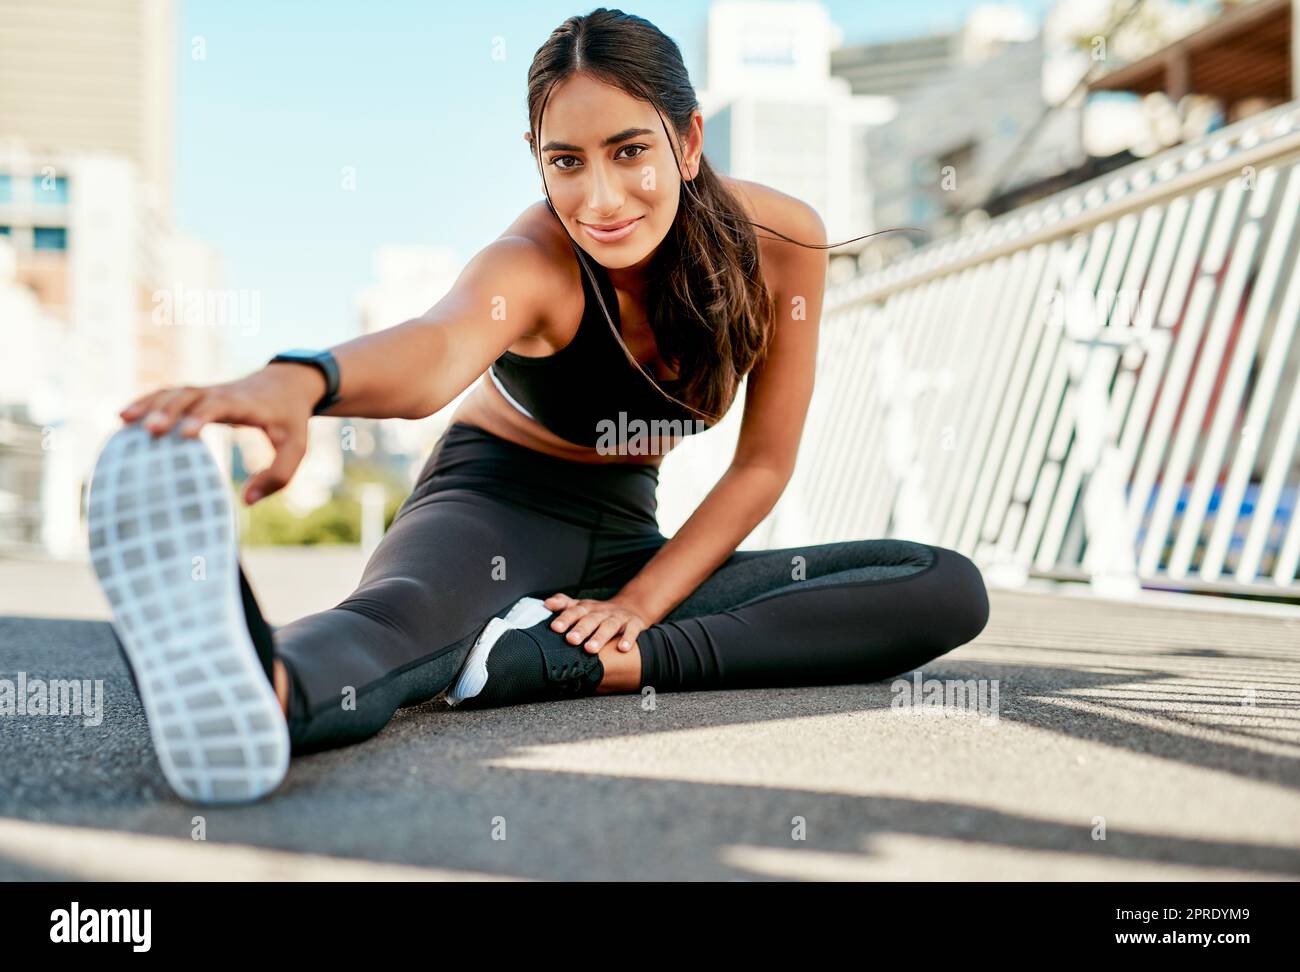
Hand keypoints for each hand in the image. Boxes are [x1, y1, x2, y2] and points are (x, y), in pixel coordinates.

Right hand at [117, 363, 325, 505]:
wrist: (286, 383)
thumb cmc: (290, 419)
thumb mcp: (296, 448)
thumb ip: (277, 476)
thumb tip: (246, 500)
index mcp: (246, 403)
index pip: (221, 405)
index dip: (202, 417)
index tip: (185, 434)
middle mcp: (222, 393)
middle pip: (191, 395)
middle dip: (170, 410)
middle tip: (149, 431)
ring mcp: (207, 391)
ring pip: (175, 391)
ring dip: (151, 403)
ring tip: (124, 420)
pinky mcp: (198, 394)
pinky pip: (169, 394)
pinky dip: (148, 401)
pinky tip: (126, 416)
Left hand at [543, 594, 648, 653]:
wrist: (630, 608)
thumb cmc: (598, 613)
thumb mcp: (581, 606)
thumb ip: (563, 604)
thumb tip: (546, 603)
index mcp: (587, 608)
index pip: (574, 611)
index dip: (565, 619)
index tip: (555, 628)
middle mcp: (601, 612)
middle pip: (590, 619)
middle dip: (581, 629)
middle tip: (571, 640)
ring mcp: (618, 617)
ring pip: (609, 626)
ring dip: (600, 637)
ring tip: (590, 649)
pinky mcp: (634, 623)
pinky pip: (632, 630)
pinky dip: (628, 639)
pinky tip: (622, 648)